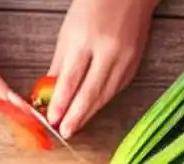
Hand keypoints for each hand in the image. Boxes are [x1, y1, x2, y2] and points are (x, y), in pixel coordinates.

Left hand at [46, 0, 157, 137]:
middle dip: (76, 116)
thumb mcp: (68, 31)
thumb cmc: (93, 6)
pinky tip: (93, 110)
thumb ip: (60, 63)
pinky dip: (103, 101)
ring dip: (89, 113)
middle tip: (65, 131)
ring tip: (76, 126)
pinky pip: (116, 88)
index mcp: (85, 40)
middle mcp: (107, 51)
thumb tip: (49, 91)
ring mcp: (124, 59)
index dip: (61, 103)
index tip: (52, 119)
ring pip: (105, 95)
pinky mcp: (134, 64)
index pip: (70, 79)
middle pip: (89, 92)